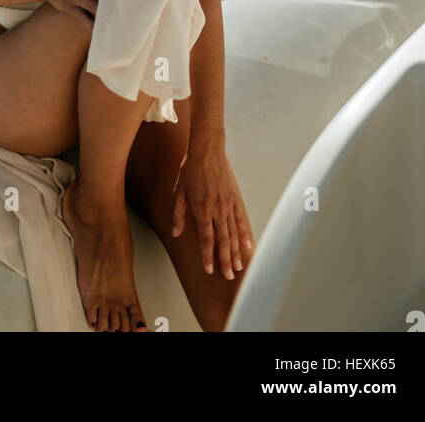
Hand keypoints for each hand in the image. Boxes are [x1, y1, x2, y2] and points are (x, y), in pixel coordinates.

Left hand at [171, 142, 253, 279]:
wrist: (207, 149)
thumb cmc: (190, 169)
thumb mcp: (178, 191)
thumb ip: (178, 213)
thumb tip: (176, 232)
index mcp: (202, 210)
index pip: (206, 239)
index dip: (208, 256)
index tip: (210, 270)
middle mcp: (217, 210)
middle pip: (223, 240)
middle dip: (226, 260)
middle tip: (229, 276)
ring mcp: (228, 204)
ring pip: (234, 233)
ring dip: (236, 251)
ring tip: (239, 267)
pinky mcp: (234, 198)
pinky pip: (241, 219)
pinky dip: (245, 233)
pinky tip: (248, 245)